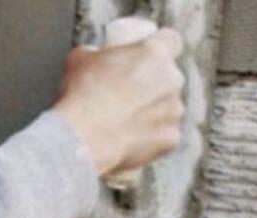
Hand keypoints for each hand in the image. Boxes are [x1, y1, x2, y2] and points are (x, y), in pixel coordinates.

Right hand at [52, 29, 185, 176]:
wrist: (84, 138)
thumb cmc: (82, 95)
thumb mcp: (81, 58)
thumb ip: (98, 53)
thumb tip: (97, 57)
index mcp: (155, 54)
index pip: (172, 40)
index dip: (161, 46)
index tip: (147, 55)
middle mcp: (173, 80)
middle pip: (169, 76)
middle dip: (154, 82)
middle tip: (129, 90)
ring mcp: (175, 110)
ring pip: (168, 106)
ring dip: (154, 110)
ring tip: (126, 118)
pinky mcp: (172, 137)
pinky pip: (164, 133)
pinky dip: (151, 136)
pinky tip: (130, 137)